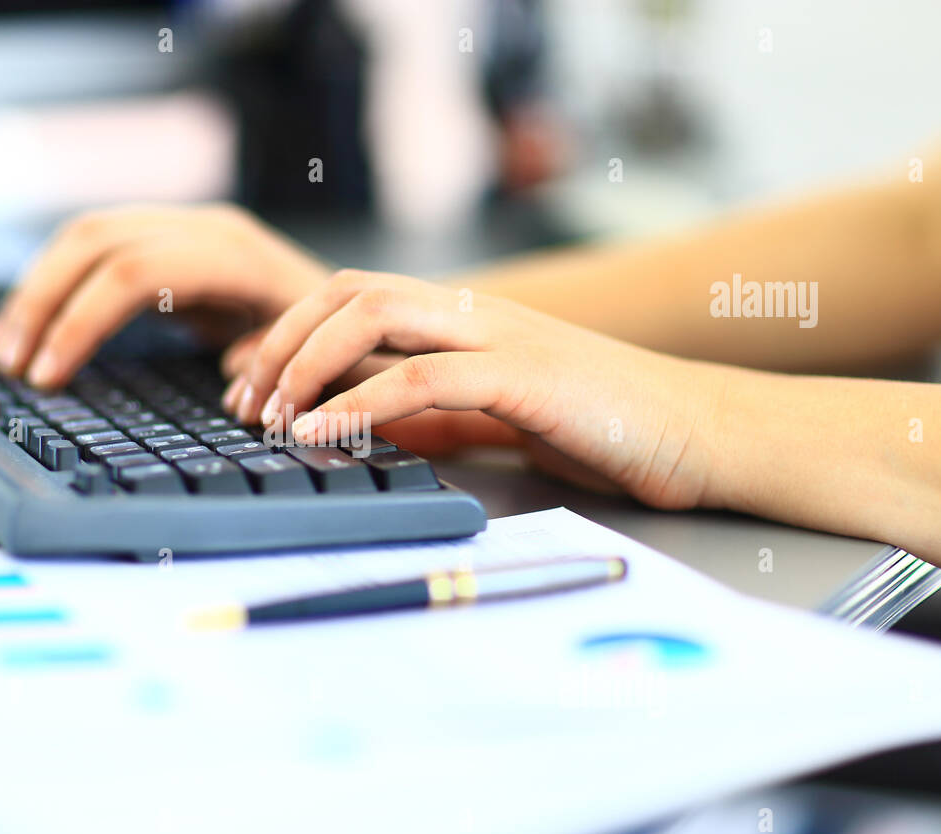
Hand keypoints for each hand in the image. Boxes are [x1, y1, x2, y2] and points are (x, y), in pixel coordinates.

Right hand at [0, 204, 330, 387]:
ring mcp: (179, 228)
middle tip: (8, 366)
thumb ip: (277, 367)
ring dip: (35, 292)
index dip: (82, 321)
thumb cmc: (336, 340)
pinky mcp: (164, 244)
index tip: (47, 378)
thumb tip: (236, 381)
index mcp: (235, 254)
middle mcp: (201, 227)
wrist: (353, 306)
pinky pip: (93, 252)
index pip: (135, 271)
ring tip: (3, 354)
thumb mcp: (317, 358)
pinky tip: (23, 328)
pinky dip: (52, 287)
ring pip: (83, 238)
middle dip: (40, 302)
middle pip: (94, 240)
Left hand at [225, 269, 724, 509]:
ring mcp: (500, 335)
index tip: (246, 382)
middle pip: (351, 290)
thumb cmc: (601, 427)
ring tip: (269, 416)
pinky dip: (359, 403)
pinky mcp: (525, 375)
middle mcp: (474, 314)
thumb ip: (430, 416)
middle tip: (244, 400)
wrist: (697, 433)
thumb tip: (360, 428)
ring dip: (307, 363)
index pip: (355, 296)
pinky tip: (321, 435)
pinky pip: (423, 376)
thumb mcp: (493, 420)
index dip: (289, 331)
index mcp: (464, 319)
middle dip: (282, 340)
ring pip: (376, 313)